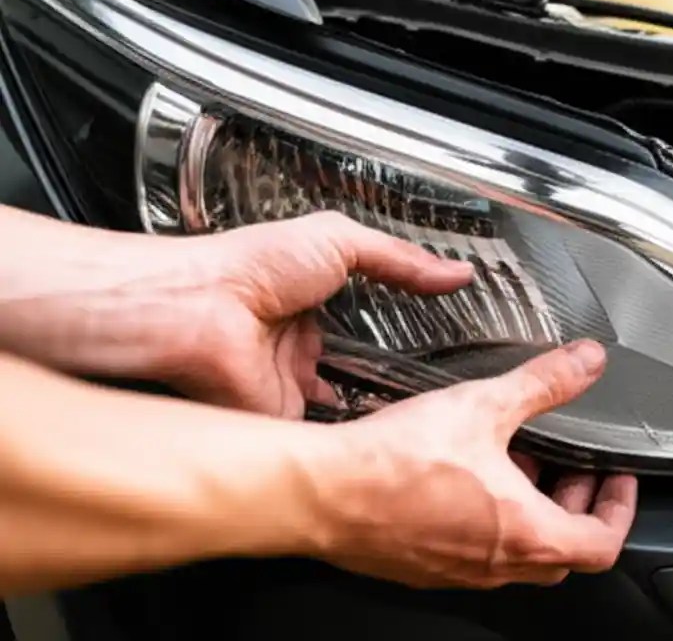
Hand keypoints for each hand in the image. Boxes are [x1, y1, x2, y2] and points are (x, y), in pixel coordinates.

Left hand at [175, 212, 474, 416]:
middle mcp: (295, 347)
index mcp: (307, 302)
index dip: (391, 330)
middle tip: (438, 390)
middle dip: (388, 381)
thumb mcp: (341, 241)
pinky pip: (322, 437)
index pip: (358, 321)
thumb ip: (401, 260)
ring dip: (372, 412)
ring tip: (423, 420)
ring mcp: (288, 386)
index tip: (435, 340)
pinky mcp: (279, 420)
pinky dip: (349, 440)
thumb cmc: (255, 265)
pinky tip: (386, 440)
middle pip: (352, 369)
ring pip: (341, 407)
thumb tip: (459, 272)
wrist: (204, 310)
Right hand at [312, 339, 637, 588]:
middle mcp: (495, 565)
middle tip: (571, 471)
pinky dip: (487, 523)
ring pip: (516, 555)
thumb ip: (543, 383)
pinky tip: (465, 480)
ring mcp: (456, 573)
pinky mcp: (421, 568)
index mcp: (526, 534)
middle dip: (576, 508)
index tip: (615, 481)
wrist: (318, 493)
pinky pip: (472, 554)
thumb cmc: (393, 462)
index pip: (603, 543)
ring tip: (518, 467)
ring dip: (530, 514)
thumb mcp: (484, 406)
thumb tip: (585, 363)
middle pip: (564, 553)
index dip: (619, 510)